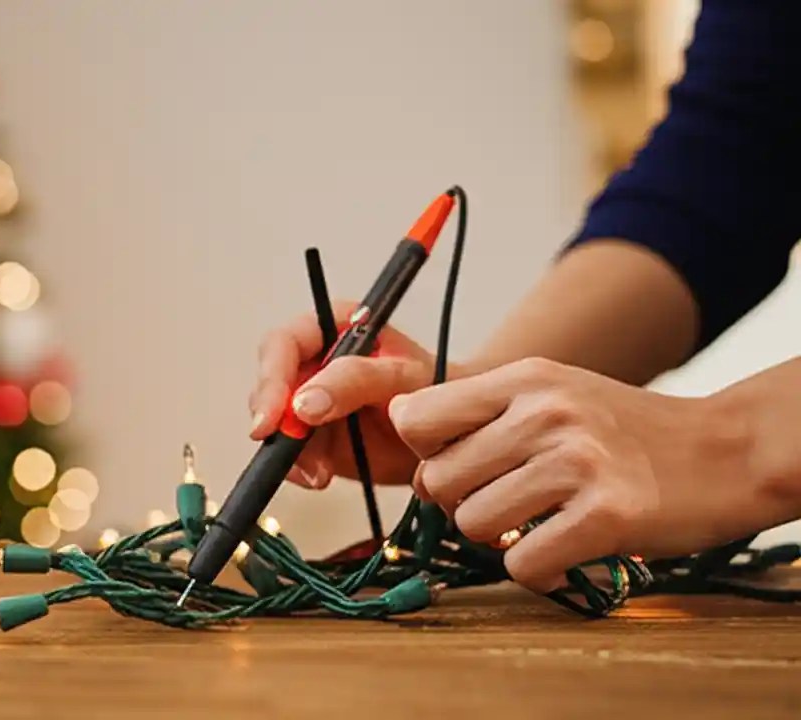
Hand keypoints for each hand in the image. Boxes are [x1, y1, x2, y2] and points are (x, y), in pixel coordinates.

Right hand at [248, 301, 441, 488]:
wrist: (454, 436)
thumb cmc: (437, 391)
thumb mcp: (403, 378)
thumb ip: (355, 380)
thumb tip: (304, 402)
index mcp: (336, 328)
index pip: (286, 343)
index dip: (273, 376)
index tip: (273, 413)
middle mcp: (316, 360)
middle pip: (271, 382)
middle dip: (273, 418)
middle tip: (284, 446)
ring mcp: (311, 400)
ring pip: (274, 421)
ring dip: (289, 450)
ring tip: (320, 471)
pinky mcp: (313, 436)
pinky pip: (288, 452)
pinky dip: (298, 468)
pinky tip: (319, 476)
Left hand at [388, 357, 753, 592]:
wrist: (726, 451)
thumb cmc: (625, 430)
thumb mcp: (552, 392)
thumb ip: (478, 408)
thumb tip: (398, 425)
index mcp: (526, 379)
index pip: (416, 419)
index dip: (426, 455)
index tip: (460, 466)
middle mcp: (547, 414)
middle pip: (437, 481)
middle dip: (461, 503)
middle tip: (506, 503)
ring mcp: (579, 463)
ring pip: (473, 524)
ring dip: (499, 539)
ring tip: (539, 523)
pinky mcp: (607, 517)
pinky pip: (523, 564)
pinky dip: (535, 570)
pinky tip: (562, 551)